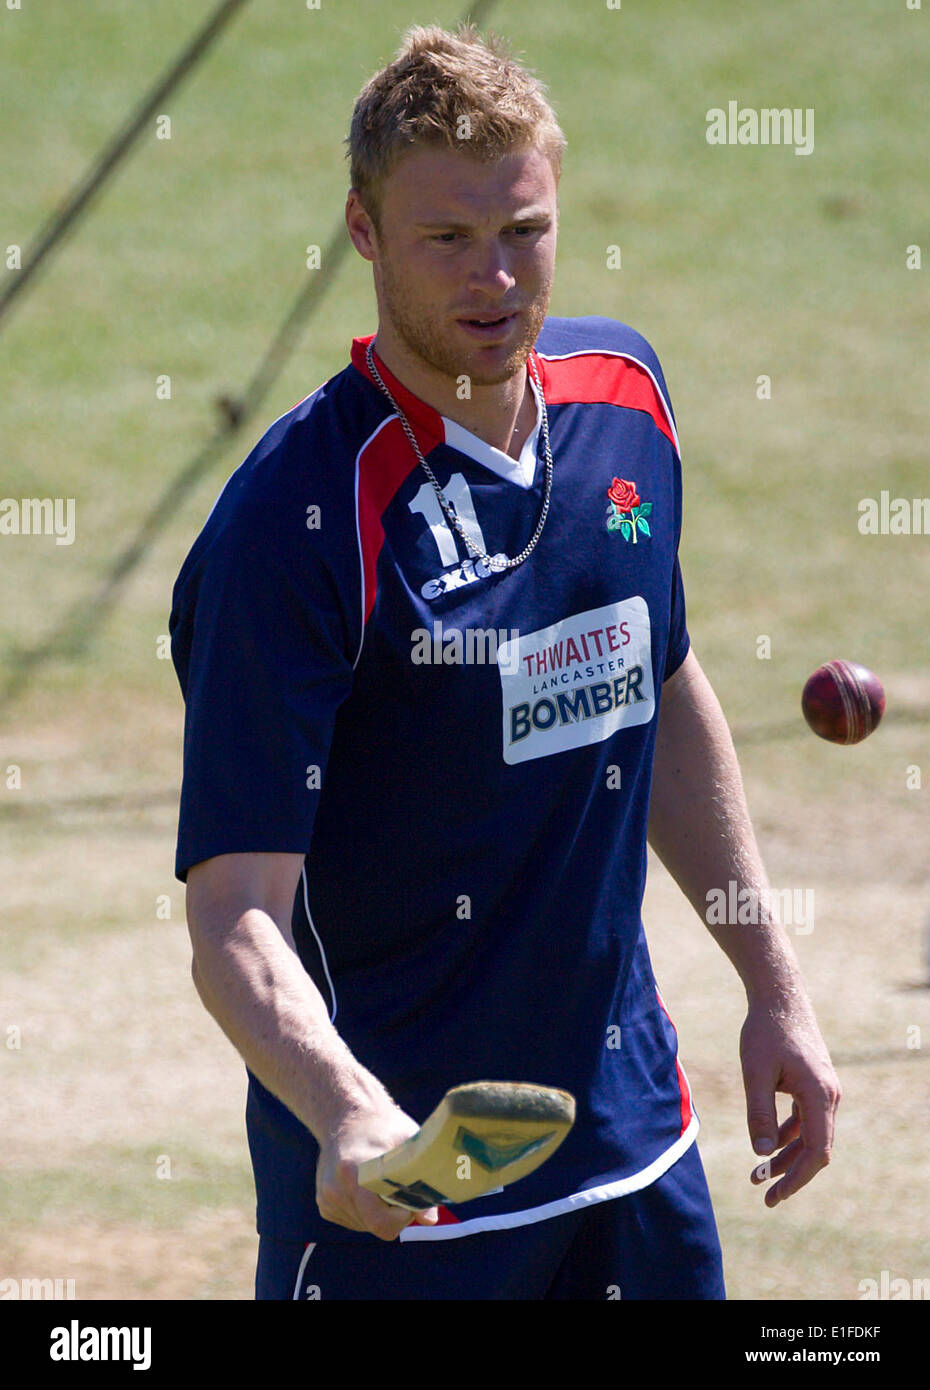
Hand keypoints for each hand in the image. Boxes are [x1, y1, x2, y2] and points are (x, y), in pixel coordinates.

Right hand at [315, 1101, 439, 1240]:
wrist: (346, 1115)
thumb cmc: (383, 1127)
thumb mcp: (408, 1143)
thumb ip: (420, 1181)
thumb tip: (429, 1220)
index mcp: (355, 1173)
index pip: (381, 1223)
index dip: (402, 1216)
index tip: (407, 1195)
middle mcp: (336, 1189)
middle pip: (374, 1227)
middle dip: (392, 1214)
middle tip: (397, 1185)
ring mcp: (327, 1199)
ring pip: (364, 1225)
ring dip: (378, 1212)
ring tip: (379, 1181)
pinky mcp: (324, 1204)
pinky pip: (354, 1221)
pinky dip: (366, 1211)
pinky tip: (366, 1185)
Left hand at [739, 993, 840, 1207]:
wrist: (779, 996)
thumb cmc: (766, 1031)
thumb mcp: (755, 1073)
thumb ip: (759, 1113)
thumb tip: (761, 1152)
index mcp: (819, 1096)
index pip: (817, 1152)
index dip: (797, 1178)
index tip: (774, 1195)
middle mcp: (829, 1096)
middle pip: (816, 1148)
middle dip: (791, 1174)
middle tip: (765, 1195)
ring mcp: (824, 1090)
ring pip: (811, 1135)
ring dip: (788, 1156)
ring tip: (760, 1175)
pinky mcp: (814, 1083)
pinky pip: (806, 1119)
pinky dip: (790, 1135)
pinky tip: (770, 1145)